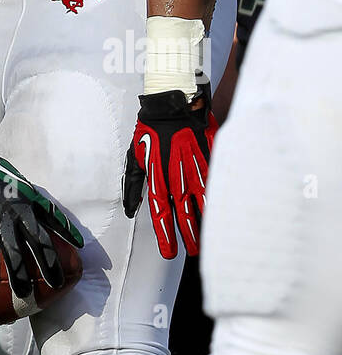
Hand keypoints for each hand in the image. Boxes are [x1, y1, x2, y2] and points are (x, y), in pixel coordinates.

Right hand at [0, 151, 82, 300]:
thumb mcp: (12, 175)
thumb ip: (22, 191)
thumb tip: (29, 201)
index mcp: (28, 197)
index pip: (53, 216)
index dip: (67, 231)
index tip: (79, 245)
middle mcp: (18, 212)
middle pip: (39, 242)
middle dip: (50, 264)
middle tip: (58, 283)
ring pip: (14, 254)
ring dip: (20, 276)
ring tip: (25, 294)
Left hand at [122, 89, 216, 256]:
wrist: (173, 101)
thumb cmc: (150, 129)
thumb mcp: (135, 154)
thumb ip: (135, 183)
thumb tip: (130, 208)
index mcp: (157, 175)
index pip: (160, 211)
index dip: (165, 234)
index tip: (168, 252)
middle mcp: (177, 175)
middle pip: (183, 212)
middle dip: (188, 235)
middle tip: (192, 253)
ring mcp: (195, 168)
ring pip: (202, 202)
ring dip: (204, 223)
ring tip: (209, 241)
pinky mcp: (209, 159)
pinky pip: (215, 184)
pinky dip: (218, 201)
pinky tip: (223, 215)